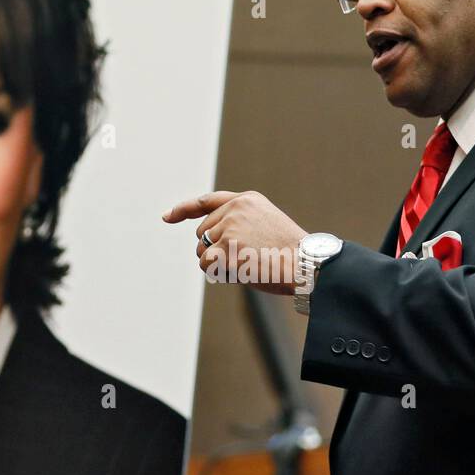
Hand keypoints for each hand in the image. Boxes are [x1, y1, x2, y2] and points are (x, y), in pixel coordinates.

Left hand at [162, 190, 307, 294]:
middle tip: (247, 258)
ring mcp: (229, 228)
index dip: (184, 210)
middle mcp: (235, 209)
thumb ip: (239, 223)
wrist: (306, 264)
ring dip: (218, 264)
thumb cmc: (290, 252)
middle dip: (215, 251)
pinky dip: (219, 274)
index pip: (207, 202)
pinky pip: (207, 266)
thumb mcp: (267, 224)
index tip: (167, 217)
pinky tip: (243, 271)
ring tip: (249, 264)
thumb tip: (206, 242)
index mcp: (246, 200)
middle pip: (202, 234)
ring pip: (203, 252)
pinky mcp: (226, 249)